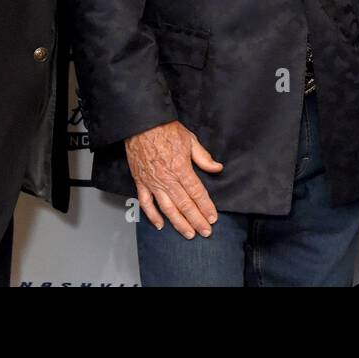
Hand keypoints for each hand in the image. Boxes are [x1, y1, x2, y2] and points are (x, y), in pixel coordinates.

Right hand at [124, 121, 222, 238]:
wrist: (142, 124)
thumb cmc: (165, 130)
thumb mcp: (190, 140)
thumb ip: (204, 157)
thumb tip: (217, 168)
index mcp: (181, 168)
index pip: (197, 193)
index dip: (206, 207)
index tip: (213, 218)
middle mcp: (167, 179)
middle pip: (185, 205)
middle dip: (197, 220)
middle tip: (206, 231)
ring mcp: (153, 183)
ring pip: (167, 208)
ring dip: (179, 223)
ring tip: (189, 233)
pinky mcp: (141, 182)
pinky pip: (146, 203)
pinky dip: (152, 216)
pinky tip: (160, 225)